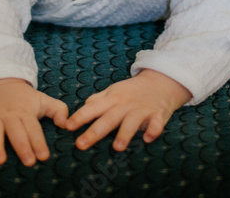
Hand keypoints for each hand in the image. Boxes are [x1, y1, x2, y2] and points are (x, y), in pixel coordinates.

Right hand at [0, 77, 68, 165]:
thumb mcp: (42, 99)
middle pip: (17, 133)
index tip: (44, 156)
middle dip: (23, 147)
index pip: (34, 129)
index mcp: (26, 113)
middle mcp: (10, 116)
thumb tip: (67, 124)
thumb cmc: (23, 97)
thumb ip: (58, 110)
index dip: (39, 142)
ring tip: (0, 160)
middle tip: (29, 161)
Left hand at [65, 69, 191, 151]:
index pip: (93, 108)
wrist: (161, 81)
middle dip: (94, 132)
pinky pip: (156, 123)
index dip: (80, 117)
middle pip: (108, 119)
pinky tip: (148, 138)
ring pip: (131, 122)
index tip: (67, 126)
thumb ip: (98, 99)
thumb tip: (83, 107)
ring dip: (124, 133)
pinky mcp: (157, 115)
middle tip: (81, 145)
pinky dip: (153, 130)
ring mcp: (141, 110)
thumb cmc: (133, 90)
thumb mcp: (114, 91)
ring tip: (117, 147)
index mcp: (112, 99)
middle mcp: (125, 105)